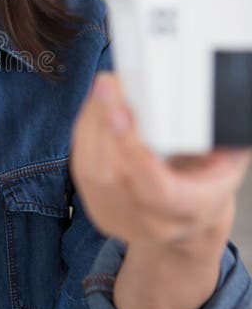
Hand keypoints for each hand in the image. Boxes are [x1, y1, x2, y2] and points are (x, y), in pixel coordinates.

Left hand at [70, 72, 250, 251]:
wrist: (189, 222)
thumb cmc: (209, 182)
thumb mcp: (227, 159)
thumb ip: (215, 134)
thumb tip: (201, 95)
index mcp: (191, 209)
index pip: (157, 189)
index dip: (134, 151)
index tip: (121, 112)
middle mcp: (152, 221)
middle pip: (113, 175)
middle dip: (104, 125)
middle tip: (108, 86)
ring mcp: (119, 218)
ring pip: (91, 170)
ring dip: (92, 123)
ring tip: (104, 89)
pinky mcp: (96, 207)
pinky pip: (81, 168)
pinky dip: (85, 132)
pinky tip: (95, 108)